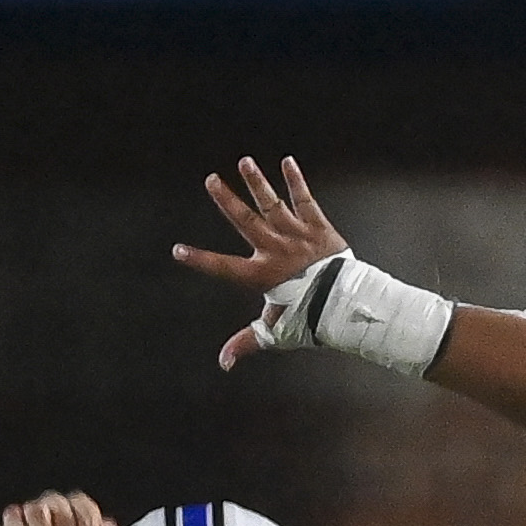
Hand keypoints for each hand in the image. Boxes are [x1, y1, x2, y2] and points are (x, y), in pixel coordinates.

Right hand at [171, 155, 349, 369]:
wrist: (347, 306)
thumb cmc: (309, 320)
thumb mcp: (275, 331)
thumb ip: (247, 342)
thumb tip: (223, 364)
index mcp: (261, 275)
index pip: (222, 267)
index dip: (199, 260)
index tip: (177, 250)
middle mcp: (275, 250)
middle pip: (245, 221)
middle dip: (226, 200)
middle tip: (211, 179)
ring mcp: (296, 236)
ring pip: (272, 204)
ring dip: (257, 182)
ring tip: (245, 161)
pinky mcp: (318, 228)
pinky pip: (305, 200)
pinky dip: (296, 181)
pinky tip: (288, 161)